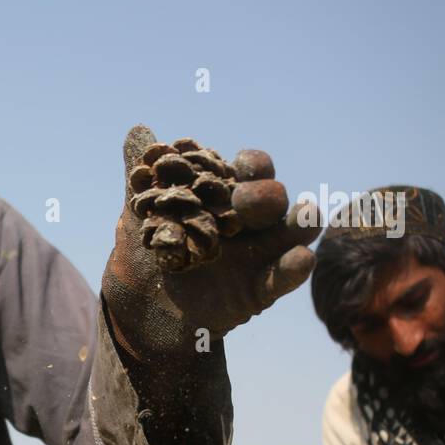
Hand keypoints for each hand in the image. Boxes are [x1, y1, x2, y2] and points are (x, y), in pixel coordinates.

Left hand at [101, 125, 320, 360]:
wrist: (138, 312)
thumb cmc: (143, 258)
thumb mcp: (138, 216)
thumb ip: (139, 174)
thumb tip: (138, 131)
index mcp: (225, 199)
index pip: (251, 172)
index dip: (252, 165)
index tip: (238, 164)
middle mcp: (248, 224)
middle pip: (273, 200)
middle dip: (264, 195)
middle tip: (242, 200)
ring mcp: (259, 256)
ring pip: (294, 233)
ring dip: (302, 221)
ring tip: (306, 214)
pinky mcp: (259, 292)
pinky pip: (283, 279)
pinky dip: (294, 268)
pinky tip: (300, 258)